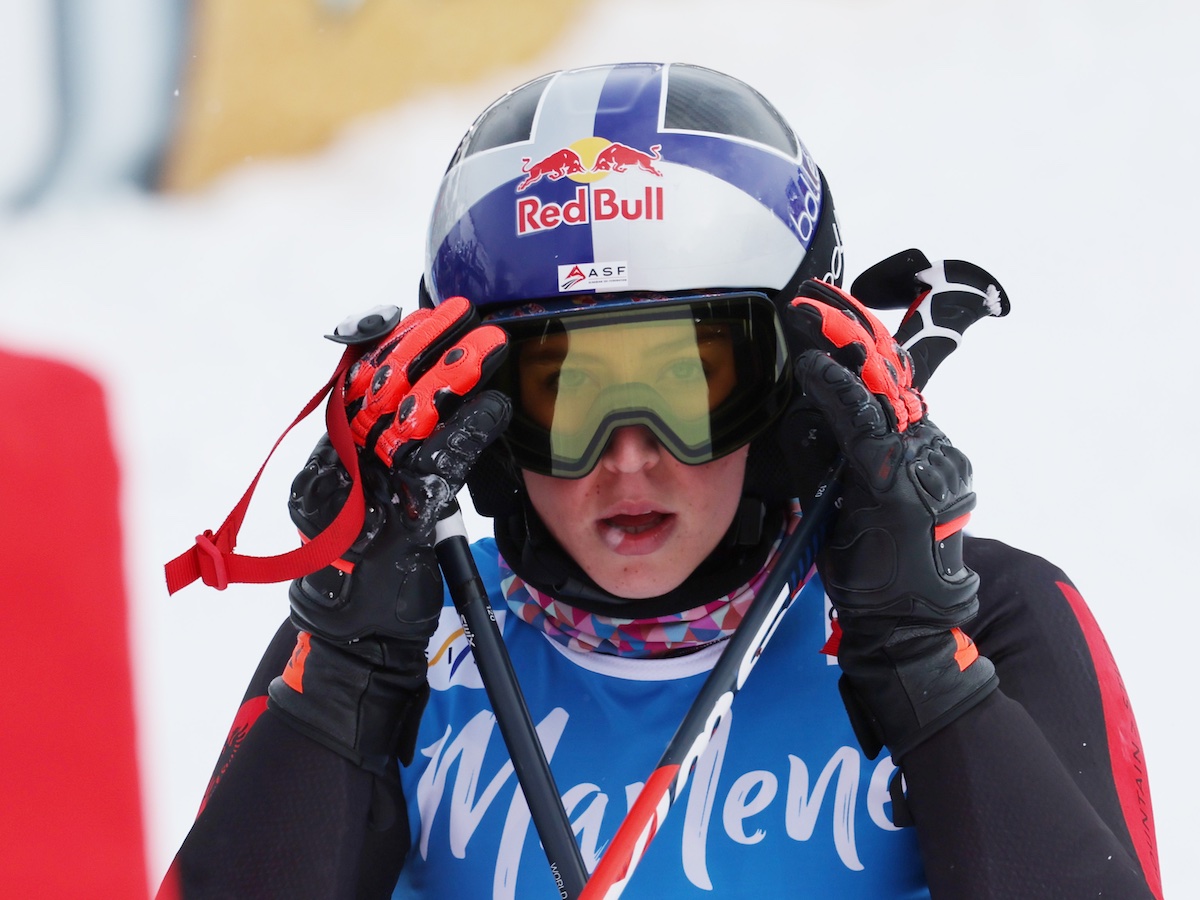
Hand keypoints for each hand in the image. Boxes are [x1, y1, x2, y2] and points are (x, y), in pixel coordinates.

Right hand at [268, 299, 509, 771]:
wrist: (357, 636)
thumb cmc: (370, 564)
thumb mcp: (368, 497)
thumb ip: (384, 450)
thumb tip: (421, 398)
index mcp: (327, 457)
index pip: (352, 380)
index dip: (387, 340)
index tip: (418, 313)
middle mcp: (338, 467)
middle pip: (378, 384)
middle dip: (425, 342)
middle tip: (464, 315)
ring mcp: (366, 491)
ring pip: (409, 413)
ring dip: (455, 373)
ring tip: (491, 346)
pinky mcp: (399, 517)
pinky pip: (439, 460)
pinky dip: (472, 428)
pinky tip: (498, 404)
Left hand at [784, 279, 997, 761]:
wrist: (904, 623)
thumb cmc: (879, 569)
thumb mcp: (858, 502)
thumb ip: (851, 460)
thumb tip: (823, 421)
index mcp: (917, 451)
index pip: (888, 385)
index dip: (858, 345)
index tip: (827, 313)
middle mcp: (928, 447)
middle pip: (890, 374)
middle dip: (851, 328)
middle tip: (816, 298)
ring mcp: (921, 461)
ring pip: (879, 392)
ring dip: (841, 346)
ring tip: (811, 312)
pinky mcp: (900, 480)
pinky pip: (863, 425)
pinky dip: (836, 390)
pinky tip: (813, 363)